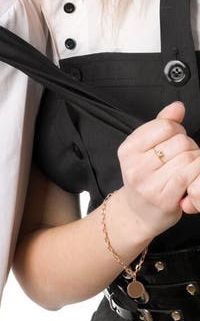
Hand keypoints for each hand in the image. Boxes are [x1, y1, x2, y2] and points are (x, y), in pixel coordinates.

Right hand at [117, 102, 199, 238]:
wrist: (137, 213)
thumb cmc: (144, 178)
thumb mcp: (144, 148)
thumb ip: (161, 124)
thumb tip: (177, 107)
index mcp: (128, 149)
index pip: (164, 126)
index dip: (176, 130)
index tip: (173, 139)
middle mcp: (135, 166)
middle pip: (180, 141)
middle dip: (188, 146)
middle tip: (181, 156)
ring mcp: (149, 183)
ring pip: (189, 157)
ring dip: (194, 160)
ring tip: (186, 168)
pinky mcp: (164, 198)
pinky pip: (191, 174)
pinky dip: (196, 173)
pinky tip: (190, 178)